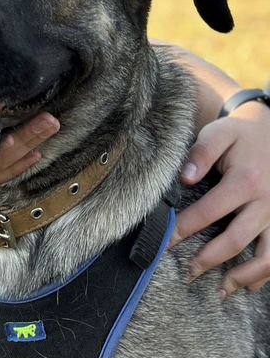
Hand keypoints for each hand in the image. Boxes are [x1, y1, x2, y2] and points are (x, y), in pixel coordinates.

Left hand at [170, 101, 269, 296]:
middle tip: (187, 274)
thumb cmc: (242, 136)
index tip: (166, 243)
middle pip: (235, 240)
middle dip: (208, 260)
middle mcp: (265, 203)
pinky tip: (250, 285)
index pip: (208, 212)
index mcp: (245, 181)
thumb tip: (184, 179)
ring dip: (244, 276)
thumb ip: (200, 154)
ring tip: (221, 290)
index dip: (184, 229)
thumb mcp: (219, 134)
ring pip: (267, 257)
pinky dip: (267, 274)